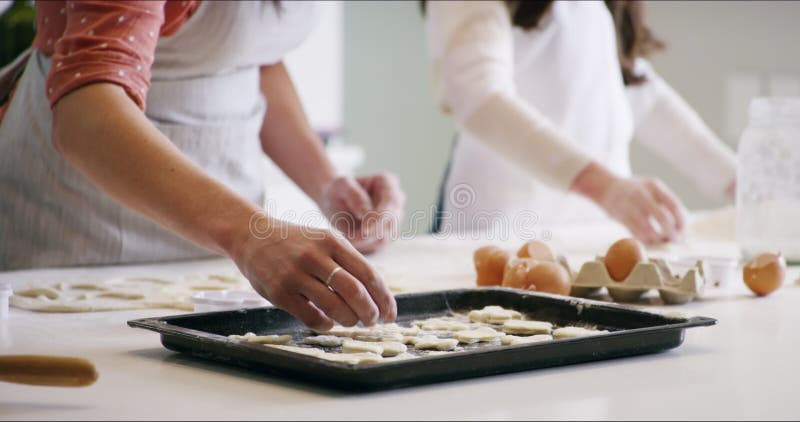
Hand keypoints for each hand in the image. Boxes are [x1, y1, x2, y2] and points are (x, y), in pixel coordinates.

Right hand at [230, 215, 396, 330]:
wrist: (252, 236)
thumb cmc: (297, 243)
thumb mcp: (324, 240)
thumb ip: (348, 261)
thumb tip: (376, 295)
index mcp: (332, 241)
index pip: (368, 273)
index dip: (384, 298)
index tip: (390, 313)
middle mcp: (315, 256)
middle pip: (355, 291)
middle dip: (370, 312)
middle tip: (372, 321)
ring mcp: (295, 274)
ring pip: (334, 306)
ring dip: (349, 320)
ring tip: (350, 321)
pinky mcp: (279, 291)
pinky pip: (310, 316)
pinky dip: (325, 324)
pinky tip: (328, 322)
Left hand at [318, 173, 405, 253]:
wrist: (334, 202)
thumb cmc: (337, 190)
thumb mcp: (340, 186)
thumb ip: (354, 196)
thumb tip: (367, 213)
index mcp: (387, 182)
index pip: (390, 203)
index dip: (379, 218)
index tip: (364, 230)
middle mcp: (396, 200)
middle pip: (391, 222)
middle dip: (370, 233)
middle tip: (348, 238)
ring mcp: (394, 219)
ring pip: (386, 238)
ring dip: (365, 242)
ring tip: (345, 237)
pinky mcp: (388, 234)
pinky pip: (379, 247)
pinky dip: (364, 247)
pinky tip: (350, 240)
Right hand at [572, 162, 686, 244]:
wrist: (607, 187)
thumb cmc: (636, 191)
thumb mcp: (651, 188)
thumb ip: (666, 202)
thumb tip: (682, 225)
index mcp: (654, 185)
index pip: (673, 204)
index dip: (681, 220)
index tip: (682, 229)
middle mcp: (642, 193)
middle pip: (662, 217)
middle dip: (671, 232)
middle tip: (674, 240)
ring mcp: (629, 205)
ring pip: (648, 228)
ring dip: (657, 238)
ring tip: (661, 241)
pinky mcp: (621, 216)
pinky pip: (635, 232)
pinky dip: (644, 240)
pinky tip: (649, 241)